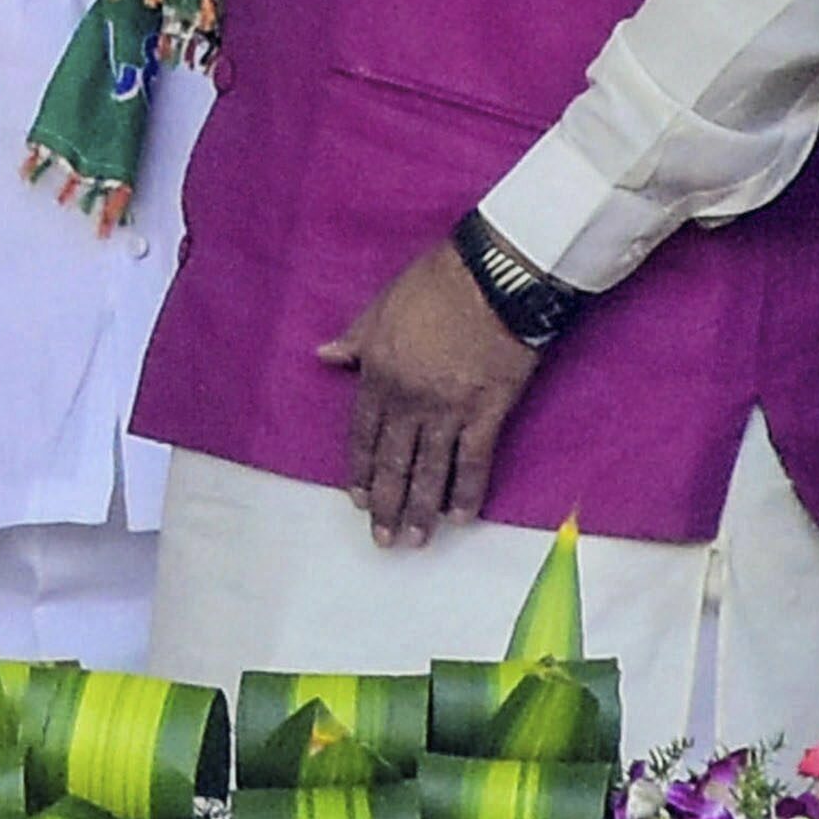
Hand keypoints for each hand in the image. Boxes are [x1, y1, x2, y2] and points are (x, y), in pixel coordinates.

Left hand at [317, 240, 541, 549]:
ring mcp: (448, 411)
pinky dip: (467, 492)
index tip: (358, 500)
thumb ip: (356, 338)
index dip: (360, 471)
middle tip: (383, 539)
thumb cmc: (437, 282)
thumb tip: (324, 356)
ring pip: (430, 471)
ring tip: (416, 540)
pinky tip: (460, 517)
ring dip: (421, 509)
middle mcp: (408, 401)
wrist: (494, 278)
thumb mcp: (381, 304)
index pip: (363, 435)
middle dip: (387, 504)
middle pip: (393, 462)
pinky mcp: (487, 414)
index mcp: (379, 374)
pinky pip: (473, 462)